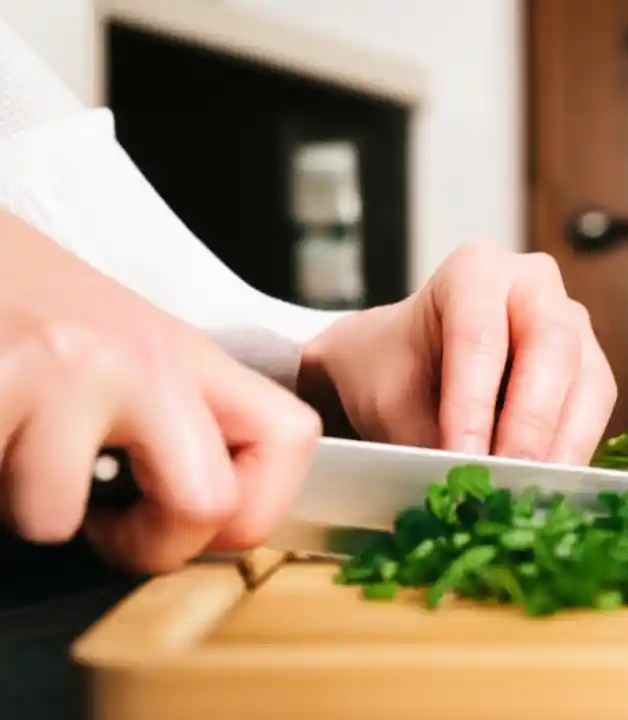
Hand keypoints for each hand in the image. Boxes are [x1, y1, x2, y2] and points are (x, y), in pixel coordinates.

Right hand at [0, 211, 320, 571]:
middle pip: (208, 504)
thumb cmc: (23, 305)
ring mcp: (67, 370)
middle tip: (92, 517)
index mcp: (183, 353)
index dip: (248, 511)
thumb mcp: (122, 348)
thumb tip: (200, 527)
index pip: (292, 438)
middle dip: (142, 545)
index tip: (184, 511)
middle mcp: (141, 357)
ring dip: (15, 503)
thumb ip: (172, 422)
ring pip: (54, 520)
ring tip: (10, 439)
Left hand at [299, 243, 616, 464]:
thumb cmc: (394, 368)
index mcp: (475, 270)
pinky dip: (573, 452)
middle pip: (550, 346)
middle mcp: (535, 285)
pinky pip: (594, 409)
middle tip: (508, 477)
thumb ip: (427, 435)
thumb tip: (464, 482)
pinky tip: (548, 489)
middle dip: (530, 421)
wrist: (406, 363)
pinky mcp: (590, 367)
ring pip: (587, 381)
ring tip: (532, 495)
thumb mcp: (389, 399)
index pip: (479, 335)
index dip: (472, 402)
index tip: (462, 458)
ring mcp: (572, 324)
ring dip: (562, 444)